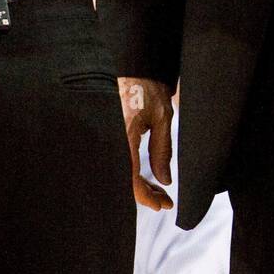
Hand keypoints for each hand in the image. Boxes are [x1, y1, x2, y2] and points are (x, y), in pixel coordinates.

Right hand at [118, 77, 173, 210]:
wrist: (134, 68)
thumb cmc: (148, 89)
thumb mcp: (162, 119)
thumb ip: (161, 151)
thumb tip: (164, 180)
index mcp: (123, 138)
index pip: (131, 179)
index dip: (147, 197)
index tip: (164, 205)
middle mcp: (112, 141)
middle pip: (124, 180)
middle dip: (145, 194)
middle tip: (164, 201)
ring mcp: (109, 139)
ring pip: (121, 173)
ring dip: (139, 185)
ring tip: (160, 191)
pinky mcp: (111, 136)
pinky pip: (120, 161)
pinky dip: (132, 173)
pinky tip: (147, 177)